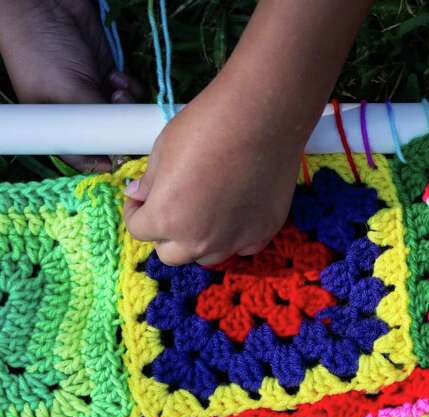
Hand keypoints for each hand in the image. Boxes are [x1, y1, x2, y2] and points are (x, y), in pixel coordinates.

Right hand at [0, 0, 143, 170]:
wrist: (46, 5)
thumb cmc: (44, 51)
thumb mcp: (69, 92)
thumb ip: (96, 121)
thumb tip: (118, 151)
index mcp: (54, 122)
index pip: (79, 151)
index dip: (100, 160)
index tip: (121, 163)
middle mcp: (73, 110)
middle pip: (107, 133)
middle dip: (119, 127)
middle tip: (121, 113)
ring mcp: (91, 92)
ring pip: (121, 113)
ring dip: (126, 105)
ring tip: (116, 89)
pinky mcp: (105, 75)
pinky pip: (128, 92)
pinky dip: (129, 88)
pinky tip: (117, 76)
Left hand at [123, 85, 301, 265]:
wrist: (262, 120)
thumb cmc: (206, 128)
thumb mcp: (164, 149)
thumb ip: (151, 182)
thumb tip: (140, 194)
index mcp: (166, 218)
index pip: (139, 230)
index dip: (137, 212)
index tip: (143, 198)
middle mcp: (199, 239)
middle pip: (171, 254)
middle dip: (165, 235)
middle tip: (172, 209)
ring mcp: (235, 240)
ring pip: (207, 257)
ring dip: (199, 241)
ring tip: (205, 214)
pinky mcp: (264, 232)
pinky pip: (242, 247)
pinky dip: (235, 236)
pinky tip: (235, 213)